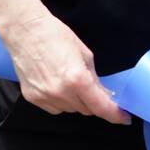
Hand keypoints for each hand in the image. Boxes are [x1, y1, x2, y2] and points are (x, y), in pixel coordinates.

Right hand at [0, 10, 129, 123]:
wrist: (25, 31)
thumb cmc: (56, 36)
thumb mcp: (85, 54)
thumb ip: (95, 78)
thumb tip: (103, 94)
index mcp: (77, 79)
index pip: (100, 107)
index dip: (114, 115)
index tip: (124, 118)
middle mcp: (60, 92)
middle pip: (87, 110)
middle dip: (95, 103)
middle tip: (95, 89)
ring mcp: (44, 97)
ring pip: (71, 110)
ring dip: (78, 101)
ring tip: (71, 80)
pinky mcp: (32, 98)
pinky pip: (55, 108)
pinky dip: (61, 101)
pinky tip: (58, 84)